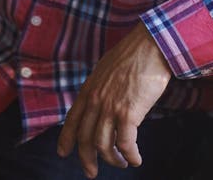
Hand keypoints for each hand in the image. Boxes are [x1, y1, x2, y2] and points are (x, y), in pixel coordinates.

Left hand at [57, 22, 171, 178]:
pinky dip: (130, 156)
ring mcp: (111, 108)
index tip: (62, 153)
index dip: (65, 139)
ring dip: (113, 160)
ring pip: (104, 146)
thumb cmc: (132, 55)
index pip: (72, 119)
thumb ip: (100, 87)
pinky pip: (126, 144)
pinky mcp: (129, 113)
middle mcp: (96, 100)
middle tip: (92, 173)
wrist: (150, 45)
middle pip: (85, 139)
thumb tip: (100, 101)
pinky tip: (137, 159)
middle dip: (87, 160)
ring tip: (122, 163)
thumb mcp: (106, 69)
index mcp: (89, 89)